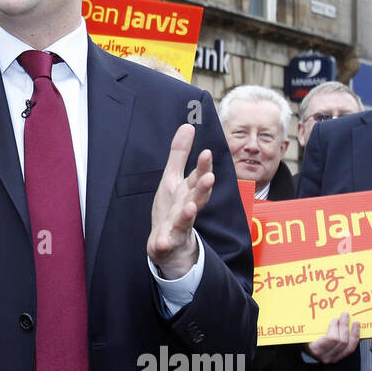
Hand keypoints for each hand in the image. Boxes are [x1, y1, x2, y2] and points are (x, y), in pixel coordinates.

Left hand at [147, 124, 213, 278]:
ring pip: (185, 220)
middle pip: (197, 197)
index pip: (198, 177)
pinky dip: (164, 242)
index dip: (203, 166)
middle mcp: (186, 208)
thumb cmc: (174, 207)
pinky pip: (166, 243)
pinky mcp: (166, 242)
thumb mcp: (173, 178)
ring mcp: (177, 226)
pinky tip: (162, 242)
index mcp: (187, 191)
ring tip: (190, 208)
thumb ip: (180, 154)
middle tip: (209, 178)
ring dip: (188, 214)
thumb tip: (187, 125)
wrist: (170, 245)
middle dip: (203, 188)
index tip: (206, 152)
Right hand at [306, 312, 359, 363]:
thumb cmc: (305, 343)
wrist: (306, 356)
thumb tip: (329, 318)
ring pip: (349, 346)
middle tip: (345, 316)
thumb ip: (316, 327)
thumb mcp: (307, 335)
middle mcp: (326, 356)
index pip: (331, 338)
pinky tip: (356, 332)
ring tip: (355, 323)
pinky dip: (354, 339)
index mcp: (316, 349)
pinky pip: (351, 349)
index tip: (335, 319)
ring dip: (353, 333)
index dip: (335, 327)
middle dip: (344, 326)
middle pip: (341, 341)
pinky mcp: (339, 358)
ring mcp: (334, 358)